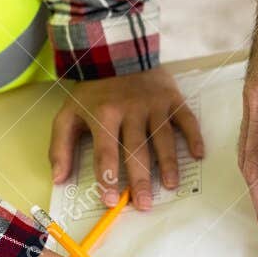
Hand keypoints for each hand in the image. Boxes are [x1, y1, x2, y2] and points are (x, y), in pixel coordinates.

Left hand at [49, 68, 203, 211]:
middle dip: (140, 180)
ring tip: (170, 186)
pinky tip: (198, 155)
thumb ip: (59, 146)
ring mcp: (154, 105)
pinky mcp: (172, 98)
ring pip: (163, 139)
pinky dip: (193, 136)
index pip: (105, 153)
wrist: (117, 52)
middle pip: (137, 151)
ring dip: (168, 164)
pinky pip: (186, 119)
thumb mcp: (67, 114)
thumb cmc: (92, 91)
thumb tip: (59, 179)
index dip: (108, 179)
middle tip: (145, 204)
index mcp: (103, 115)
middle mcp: (130, 111)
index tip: (110, 201)